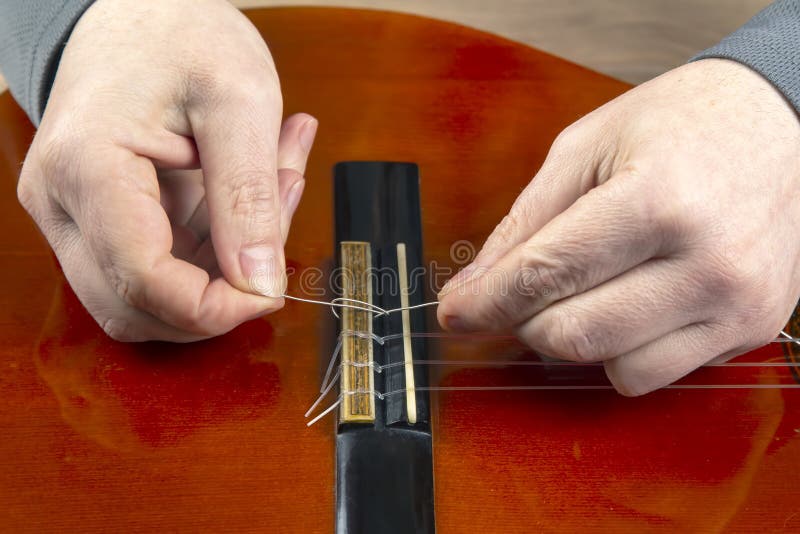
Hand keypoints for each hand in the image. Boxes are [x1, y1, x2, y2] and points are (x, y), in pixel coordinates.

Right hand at [17, 0, 316, 340]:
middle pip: (142, 306)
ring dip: (224, 270)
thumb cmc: (177, 32)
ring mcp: (76, 217)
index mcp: (87, 168)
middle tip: (280, 217)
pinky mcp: (100, 221)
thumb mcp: (238, 99)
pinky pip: (161, 267)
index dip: (217, 307)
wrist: (136, 10)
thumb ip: (250, 195)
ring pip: (153, 297)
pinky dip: (217, 250)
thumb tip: (262, 282)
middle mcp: (63, 204)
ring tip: (274, 188)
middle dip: (224, 290)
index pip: (145, 282)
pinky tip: (255, 194)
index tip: (273, 286)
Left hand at [437, 59, 799, 394]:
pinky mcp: (750, 330)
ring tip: (581, 291)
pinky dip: (620, 351)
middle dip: (523, 321)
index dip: (487, 301)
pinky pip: (656, 375)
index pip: (547, 275)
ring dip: (574, 340)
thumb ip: (527, 220)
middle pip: (572, 335)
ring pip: (613, 369)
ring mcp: (735, 304)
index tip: (454, 312)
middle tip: (516, 294)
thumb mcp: (588, 147)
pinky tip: (625, 306)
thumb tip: (476, 284)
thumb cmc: (683, 123)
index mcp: (657, 200)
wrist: (786, 124)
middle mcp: (705, 262)